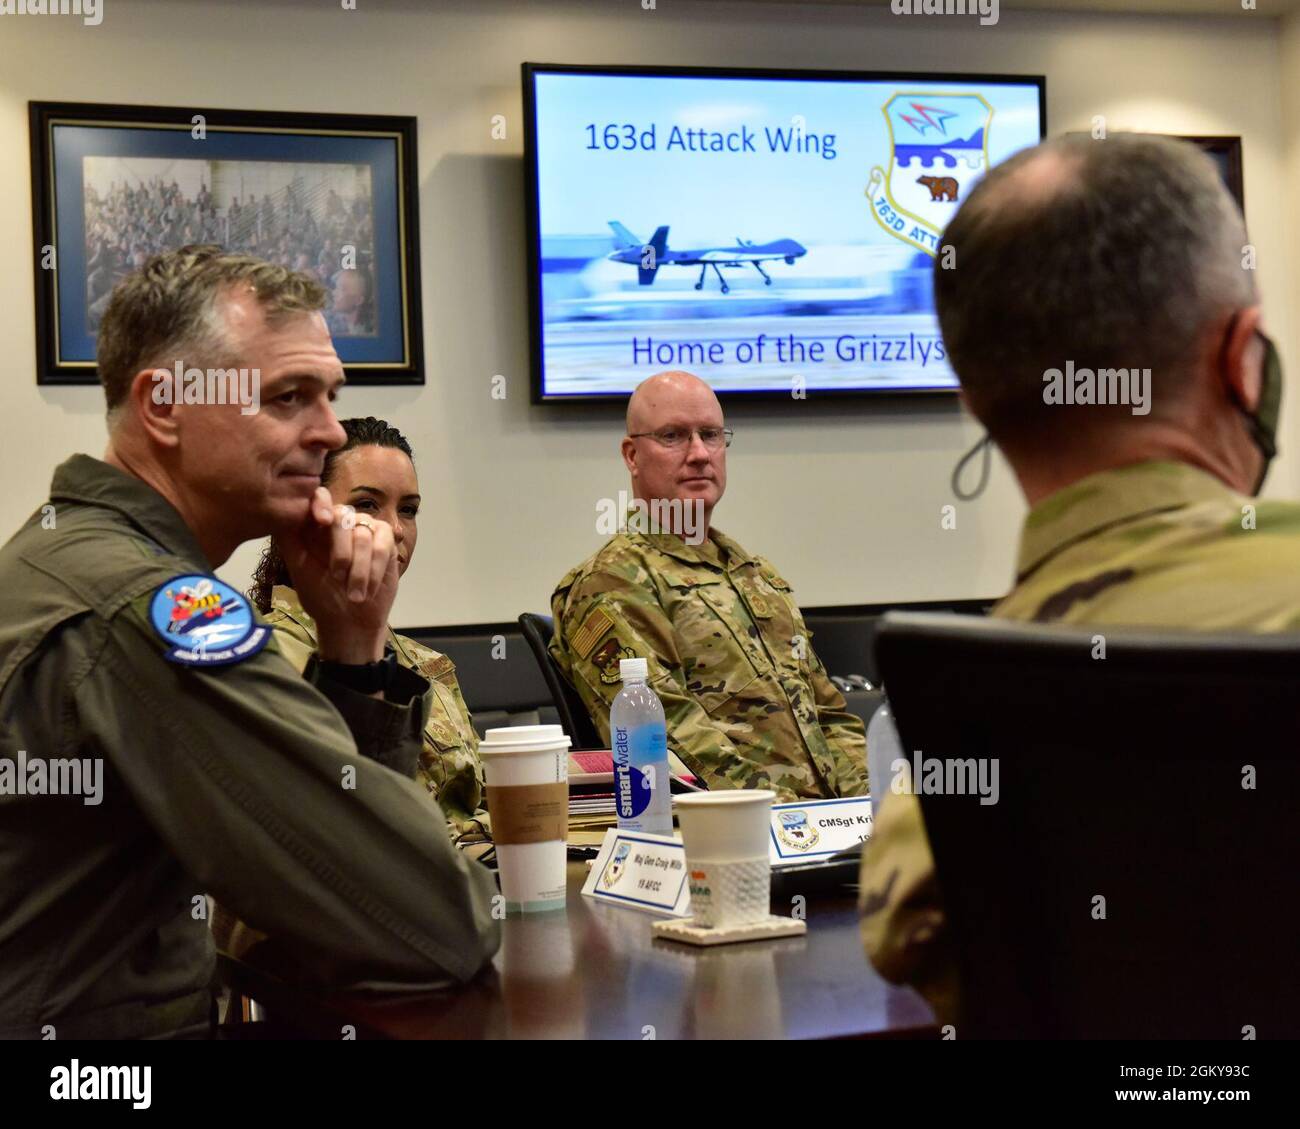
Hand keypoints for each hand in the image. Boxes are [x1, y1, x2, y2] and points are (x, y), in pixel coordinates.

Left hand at [278, 488, 398, 663]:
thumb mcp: (299, 568)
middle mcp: (341, 523)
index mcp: (316, 526)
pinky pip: (382, 545)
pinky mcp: (385, 542)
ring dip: (359, 570)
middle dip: (341, 551)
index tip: (322, 520)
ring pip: (363, 534)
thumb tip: (283, 509)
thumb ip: (290, 537)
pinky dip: (374, 570)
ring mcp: (365, 530)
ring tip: (354, 594)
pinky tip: (369, 588)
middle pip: (342, 515)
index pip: (319, 497)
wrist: (350, 622)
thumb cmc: (321, 597)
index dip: (321, 502)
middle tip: (338, 578)